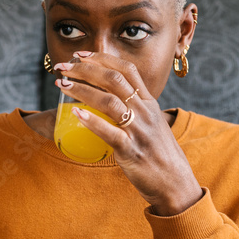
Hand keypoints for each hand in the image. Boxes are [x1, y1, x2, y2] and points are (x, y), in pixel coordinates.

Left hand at [54, 52, 203, 215]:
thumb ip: (136, 110)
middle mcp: (145, 112)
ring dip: (82, 90)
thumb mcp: (153, 124)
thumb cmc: (160, 155)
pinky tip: (75, 113)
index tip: (80, 55)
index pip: (127, 70)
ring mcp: (139, 131)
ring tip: (62, 85)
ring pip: (109, 101)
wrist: (176, 183)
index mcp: (150, 103)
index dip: (102, 59)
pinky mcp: (131, 151)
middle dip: (85, 69)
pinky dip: (91, 121)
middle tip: (63, 67)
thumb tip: (111, 100)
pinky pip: (110, 132)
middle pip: (114, 80)